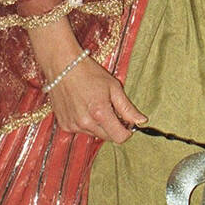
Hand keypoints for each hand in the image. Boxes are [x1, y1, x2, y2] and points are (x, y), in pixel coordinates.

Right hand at [25, 3, 144, 143]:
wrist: (62, 66)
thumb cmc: (89, 73)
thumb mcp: (114, 87)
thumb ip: (128, 108)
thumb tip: (142, 121)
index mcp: (100, 113)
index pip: (119, 138)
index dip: (127, 131)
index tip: (128, 123)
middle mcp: (85, 123)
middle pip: (108, 138)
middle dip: (114, 127)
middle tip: (112, 109)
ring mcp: (73, 125)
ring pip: (94, 134)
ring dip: (99, 125)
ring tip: (96, 105)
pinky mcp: (64, 125)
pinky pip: (81, 130)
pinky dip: (86, 123)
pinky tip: (84, 107)